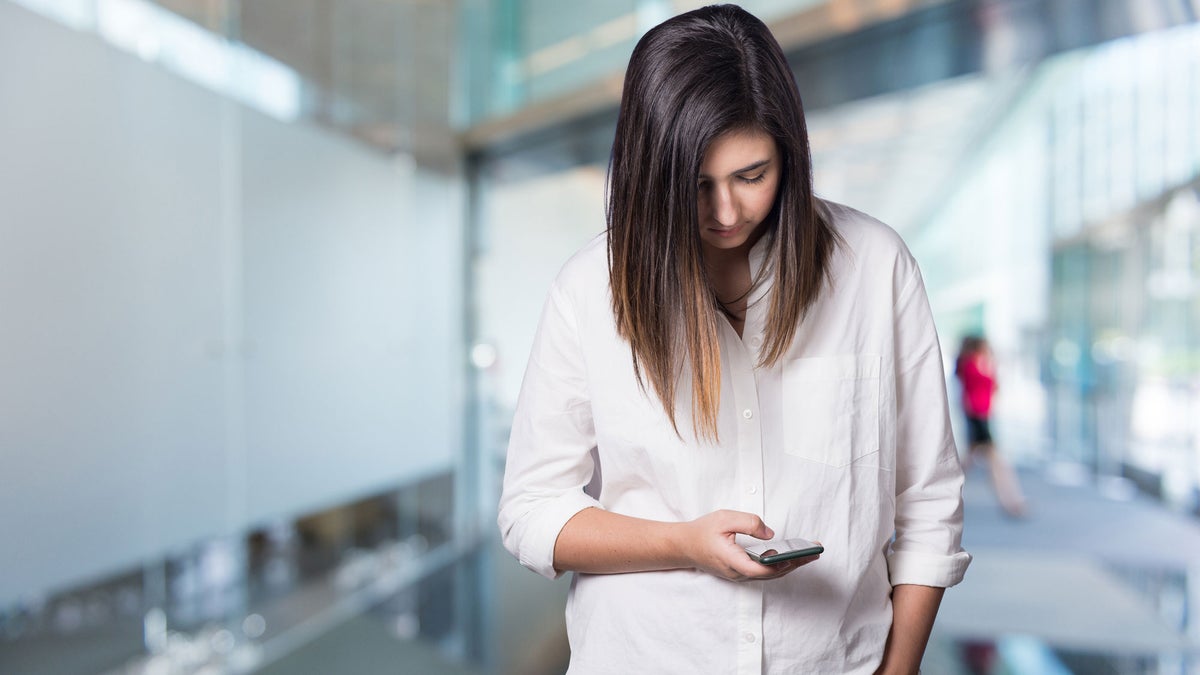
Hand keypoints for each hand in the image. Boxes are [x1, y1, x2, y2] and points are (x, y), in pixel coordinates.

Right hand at [678, 510, 819, 580]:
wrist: (683, 546)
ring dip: (789, 565)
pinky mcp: (740, 572)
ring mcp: (739, 575)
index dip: (780, 564)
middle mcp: (737, 573)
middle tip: (814, 553)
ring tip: (808, 554)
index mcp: (732, 560)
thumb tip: (770, 534)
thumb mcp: (724, 518)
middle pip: (771, 574)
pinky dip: (778, 565)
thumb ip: (749, 523)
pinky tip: (790, 556)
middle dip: (794, 564)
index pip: (760, 568)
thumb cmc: (702, 531)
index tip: (797, 557)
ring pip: (768, 574)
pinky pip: (763, 572)